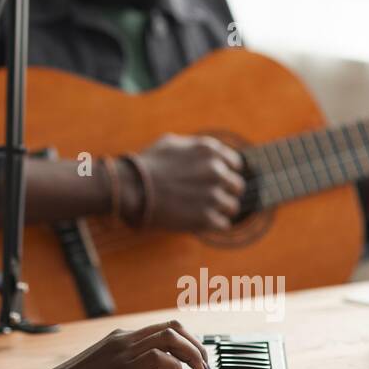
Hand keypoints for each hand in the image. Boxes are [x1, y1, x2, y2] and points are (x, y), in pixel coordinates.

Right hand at [37, 321, 212, 368]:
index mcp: (120, 338)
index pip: (162, 329)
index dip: (186, 343)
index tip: (196, 362)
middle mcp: (123, 339)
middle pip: (172, 327)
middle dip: (196, 345)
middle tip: (205, 367)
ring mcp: (123, 350)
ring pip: (170, 336)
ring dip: (192, 354)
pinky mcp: (123, 367)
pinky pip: (159, 357)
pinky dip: (175, 367)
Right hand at [126, 134, 244, 230]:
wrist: (132, 188)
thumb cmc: (148, 165)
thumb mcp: (171, 143)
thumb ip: (195, 146)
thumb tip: (210, 152)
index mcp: (210, 150)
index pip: (235, 164)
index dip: (225, 173)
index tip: (214, 181)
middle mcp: (217, 171)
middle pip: (236, 186)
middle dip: (224, 192)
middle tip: (206, 198)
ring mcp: (213, 195)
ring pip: (232, 207)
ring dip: (219, 210)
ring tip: (200, 210)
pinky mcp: (206, 218)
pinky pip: (223, 224)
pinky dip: (212, 224)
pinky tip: (197, 220)